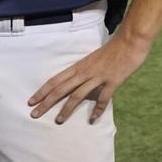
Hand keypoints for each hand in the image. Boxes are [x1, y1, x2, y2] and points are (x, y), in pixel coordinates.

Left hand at [29, 33, 151, 123]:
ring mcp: (98, 77)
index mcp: (78, 66)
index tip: (31, 101)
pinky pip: (103, 98)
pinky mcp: (112, 81)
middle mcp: (84, 72)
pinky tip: (93, 119)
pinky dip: (98, 110)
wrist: (130, 41)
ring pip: (77, 95)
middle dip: (46, 103)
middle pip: (60, 89)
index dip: (42, 91)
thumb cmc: (114, 48)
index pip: (55, 80)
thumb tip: (80, 81)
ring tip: (58, 121)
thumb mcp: (94, 58)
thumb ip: (86, 70)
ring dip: (66, 109)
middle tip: (34, 114)